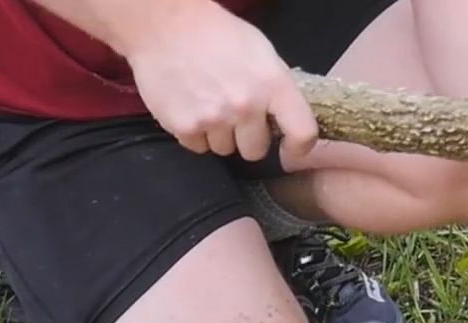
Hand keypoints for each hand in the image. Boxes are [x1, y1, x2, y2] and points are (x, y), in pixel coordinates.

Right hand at [120, 3, 318, 161]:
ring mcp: (214, 119)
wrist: (166, 26)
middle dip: (246, 137)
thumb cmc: (215, 34)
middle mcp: (246, 106)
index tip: (290, 148)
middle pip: (255, 150)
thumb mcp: (260, 52)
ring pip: (224, 149)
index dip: (299, 147)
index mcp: (272, 84)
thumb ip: (274, 88)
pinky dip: (195, 132)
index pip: (302, 132)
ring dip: (218, 134)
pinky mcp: (185, 127)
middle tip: (234, 113)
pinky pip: (197, 146)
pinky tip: (190, 105)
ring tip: (208, 103)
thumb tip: (282, 118)